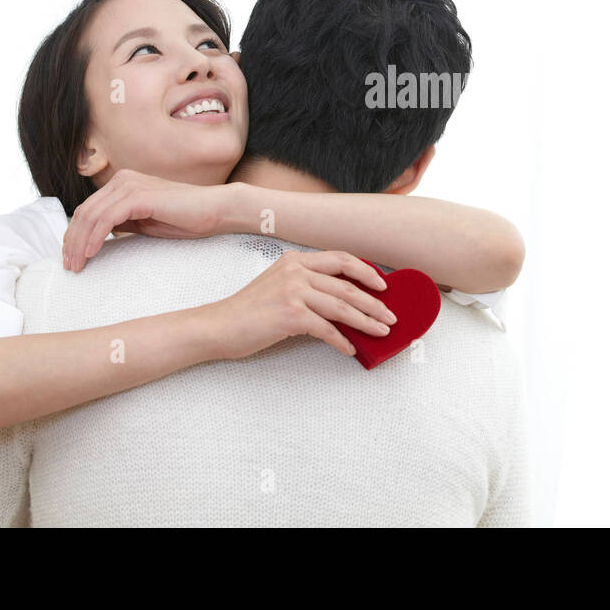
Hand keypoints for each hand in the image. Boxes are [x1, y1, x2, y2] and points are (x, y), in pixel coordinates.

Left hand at [63, 169, 227, 271]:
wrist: (215, 210)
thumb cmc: (186, 218)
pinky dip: (96, 237)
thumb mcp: (145, 223)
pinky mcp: (139, 196)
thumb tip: (96, 237)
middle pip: (84, 212)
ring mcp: (130, 185)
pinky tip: (92, 253)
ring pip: (91, 216)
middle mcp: (123, 180)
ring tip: (78, 265)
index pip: (88, 209)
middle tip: (70, 266)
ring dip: (80, 243)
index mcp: (123, 184)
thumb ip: (122, 223)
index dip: (75, 234)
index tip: (72, 258)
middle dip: (72, 241)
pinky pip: (107, 218)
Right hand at [204, 251, 394, 359]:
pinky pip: (326, 329)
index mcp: (295, 260)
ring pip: (342, 307)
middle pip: (347, 286)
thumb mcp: (278, 286)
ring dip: (366, 322)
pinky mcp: (290, 315)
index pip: (340, 259)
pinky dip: (341, 341)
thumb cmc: (248, 311)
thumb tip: (342, 304)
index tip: (383, 285)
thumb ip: (307, 286)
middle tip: (390, 316)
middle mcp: (296, 271)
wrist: (218, 326)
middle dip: (374, 302)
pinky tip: (350, 349)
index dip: (365, 271)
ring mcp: (293, 292)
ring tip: (381, 332)